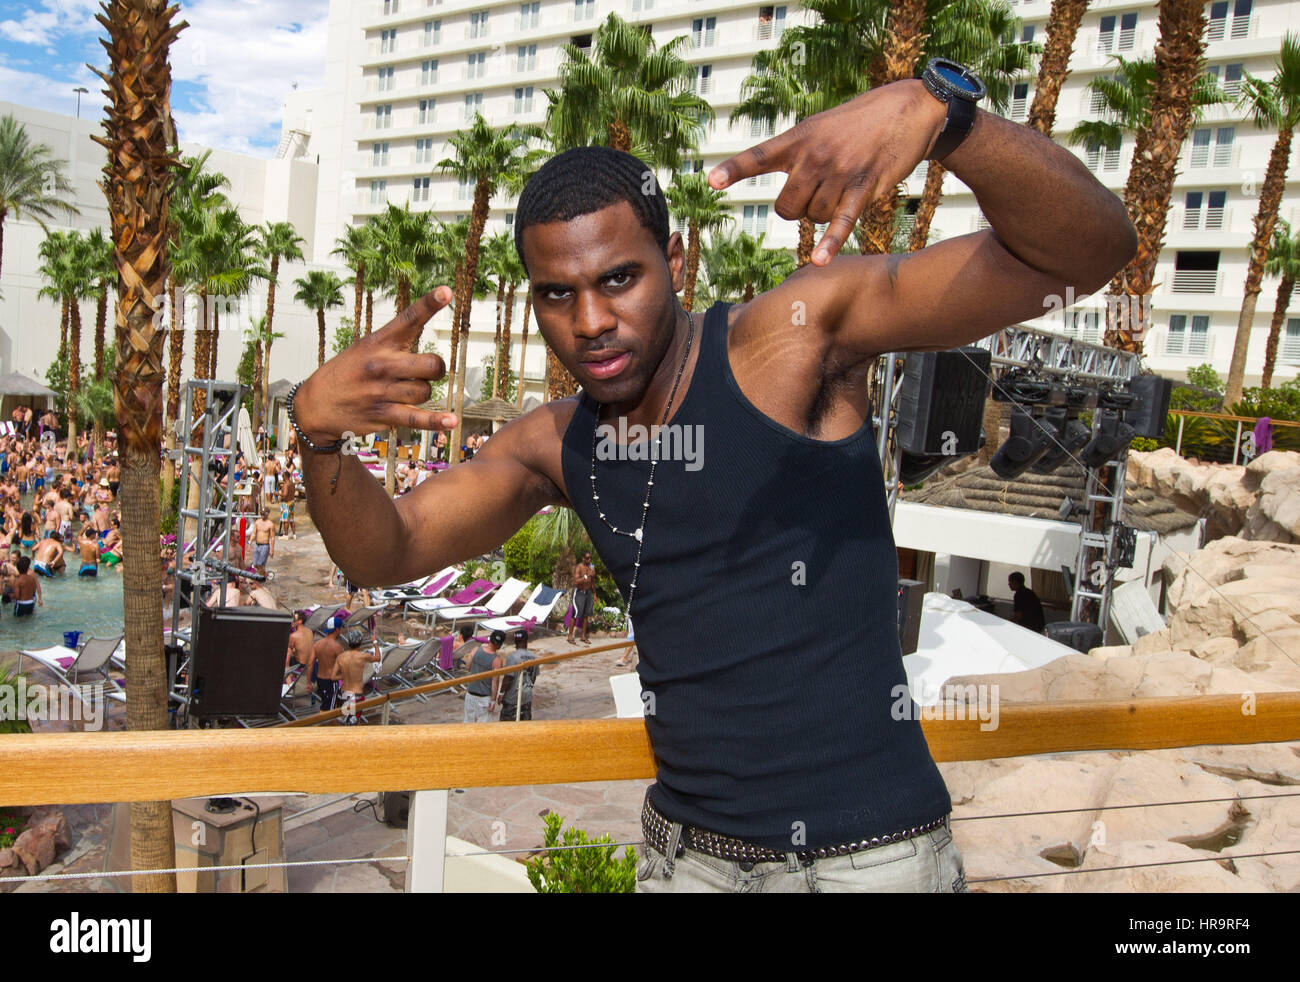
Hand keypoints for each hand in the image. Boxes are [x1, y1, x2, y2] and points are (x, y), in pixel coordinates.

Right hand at [292, 287, 458, 443]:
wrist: (315, 406)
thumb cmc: (345, 374)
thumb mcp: (363, 349)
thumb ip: (393, 344)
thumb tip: (426, 344)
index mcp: (378, 343)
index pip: (408, 319)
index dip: (430, 304)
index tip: (446, 292)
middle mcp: (382, 365)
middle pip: (432, 364)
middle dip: (436, 369)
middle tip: (427, 372)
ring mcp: (383, 391)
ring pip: (426, 391)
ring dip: (422, 393)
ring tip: (403, 392)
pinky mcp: (383, 415)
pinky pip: (417, 418)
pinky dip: (436, 421)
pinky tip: (451, 422)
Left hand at [708, 79, 947, 265]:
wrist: (909, 109)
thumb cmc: (859, 123)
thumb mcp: (821, 126)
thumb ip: (797, 155)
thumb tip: (787, 200)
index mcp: (799, 138)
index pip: (759, 156)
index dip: (734, 169)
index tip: (711, 181)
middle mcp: (814, 155)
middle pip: (787, 207)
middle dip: (795, 211)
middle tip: (811, 196)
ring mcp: (839, 172)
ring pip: (813, 217)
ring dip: (822, 216)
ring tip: (839, 190)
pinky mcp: (864, 187)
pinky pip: (841, 221)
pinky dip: (830, 242)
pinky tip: (818, 260)